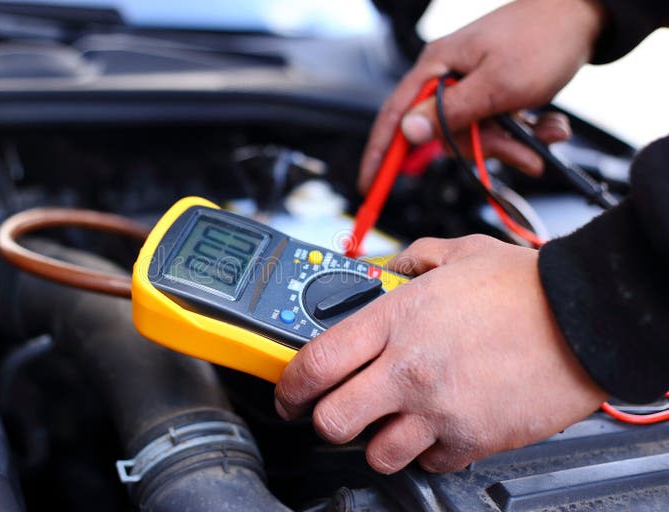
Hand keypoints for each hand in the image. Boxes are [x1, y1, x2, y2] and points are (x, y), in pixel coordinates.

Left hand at [275, 235, 606, 472]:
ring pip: (376, 453)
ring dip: (375, 439)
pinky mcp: (472, 439)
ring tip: (391, 418)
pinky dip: (425, 450)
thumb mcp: (455, 251)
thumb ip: (407, 259)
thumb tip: (380, 272)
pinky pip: (428, 462)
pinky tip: (436, 424)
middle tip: (332, 410)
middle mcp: (409, 370)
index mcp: (396, 321)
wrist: (585, 317)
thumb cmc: (523, 286)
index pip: (315, 362)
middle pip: (331, 420)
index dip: (289, 385)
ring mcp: (439, 409)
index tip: (288, 392)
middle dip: (323, 419)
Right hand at [359, 0, 605, 189]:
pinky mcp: (492, 92)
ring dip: (512, 143)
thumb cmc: (541, 38)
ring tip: (545, 135)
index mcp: (437, 67)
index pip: (395, 116)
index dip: (381, 154)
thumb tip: (408, 133)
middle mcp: (448, 77)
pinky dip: (521, 133)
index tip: (372, 186)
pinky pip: (495, 126)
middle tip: (520, 155)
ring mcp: (471, 85)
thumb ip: (450, 112)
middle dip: (484, 150)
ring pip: (475, 135)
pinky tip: (546, 126)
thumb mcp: (497, 85)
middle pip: (445, 134)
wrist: (584, 14)